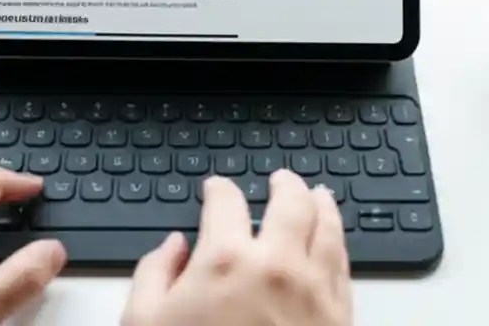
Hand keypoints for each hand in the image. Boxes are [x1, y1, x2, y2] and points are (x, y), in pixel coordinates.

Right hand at [123, 170, 350, 325]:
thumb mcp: (142, 325)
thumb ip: (153, 276)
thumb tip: (172, 248)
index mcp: (226, 259)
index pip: (225, 202)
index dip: (218, 189)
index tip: (215, 190)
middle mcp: (278, 265)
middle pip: (290, 202)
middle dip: (283, 184)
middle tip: (279, 179)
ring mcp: (316, 291)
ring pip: (328, 228)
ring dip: (322, 205)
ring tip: (318, 196)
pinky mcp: (341, 317)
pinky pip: (346, 266)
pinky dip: (339, 243)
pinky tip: (333, 243)